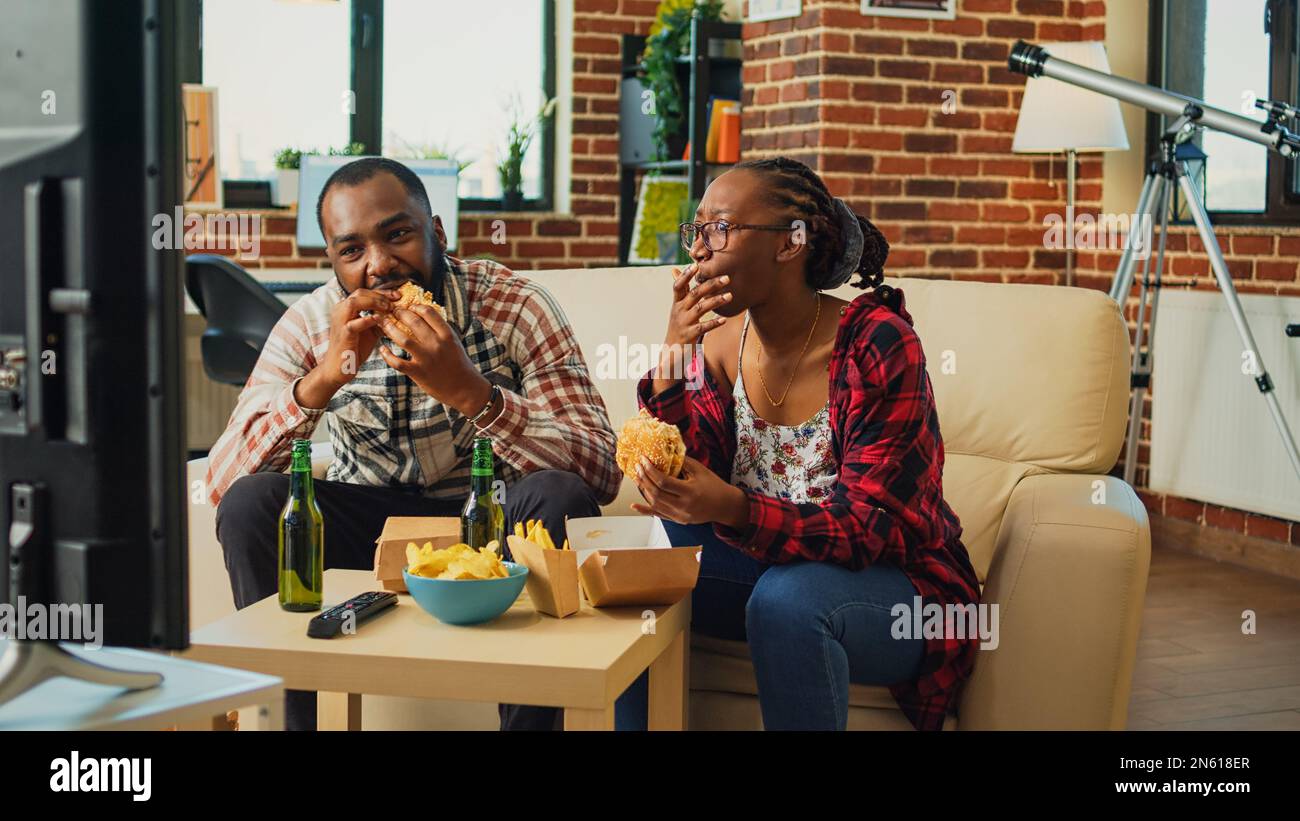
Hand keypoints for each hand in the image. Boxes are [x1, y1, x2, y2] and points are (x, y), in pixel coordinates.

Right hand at [296, 288, 399, 407]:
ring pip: (353, 303)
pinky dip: (367, 320)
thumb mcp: (371, 331)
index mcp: (346, 308)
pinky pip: (353, 324)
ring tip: (388, 308)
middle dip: (380, 295)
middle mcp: (340, 311)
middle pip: (360, 293)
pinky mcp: (342, 335)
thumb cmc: (355, 348)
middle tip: (396, 299)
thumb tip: (399, 313)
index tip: (398, 295)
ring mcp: (340, 322)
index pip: (364, 293)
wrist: (340, 368)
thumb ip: (381, 320)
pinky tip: (379, 320)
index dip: (382, 292)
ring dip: (373, 303)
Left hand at [376, 304, 491, 415]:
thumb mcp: (454, 343)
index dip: (415, 306)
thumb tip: (426, 316)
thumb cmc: (460, 365)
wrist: (465, 389)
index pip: (428, 312)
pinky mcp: (418, 373)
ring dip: (390, 329)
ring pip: (402, 339)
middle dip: (399, 313)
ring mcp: (426, 359)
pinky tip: (382, 349)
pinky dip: (387, 355)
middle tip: (393, 311)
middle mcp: (436, 344)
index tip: (409, 306)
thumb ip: (441, 331)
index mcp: (447, 335)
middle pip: (413, 321)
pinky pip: (397, 362)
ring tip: (384, 324)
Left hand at [630, 455, 749, 529]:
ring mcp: (680, 516)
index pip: (663, 481)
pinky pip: (658, 515)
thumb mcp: (700, 470)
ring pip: (655, 504)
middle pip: (656, 493)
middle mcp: (684, 506)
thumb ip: (682, 462)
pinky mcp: (678, 520)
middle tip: (638, 467)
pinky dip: (645, 510)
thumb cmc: (714, 485)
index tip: (643, 460)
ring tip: (639, 478)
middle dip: (644, 479)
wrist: (725, 506)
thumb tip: (664, 452)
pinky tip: (634, 505)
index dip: (650, 470)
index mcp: (690, 491)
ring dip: (644, 490)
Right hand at [664, 264, 730, 348]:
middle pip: (694, 294)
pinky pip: (703, 327)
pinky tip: (724, 319)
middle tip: (727, 278)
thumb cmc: (679, 325)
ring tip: (730, 296)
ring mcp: (684, 323)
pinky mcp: (689, 335)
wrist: (671, 350)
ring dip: (716, 301)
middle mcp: (679, 311)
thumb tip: (675, 270)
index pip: (678, 285)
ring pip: (700, 309)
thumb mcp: (677, 307)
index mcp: (677, 303)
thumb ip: (681, 290)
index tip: (697, 265)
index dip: (686, 275)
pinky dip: (714, 323)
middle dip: (711, 285)